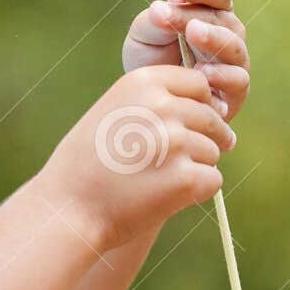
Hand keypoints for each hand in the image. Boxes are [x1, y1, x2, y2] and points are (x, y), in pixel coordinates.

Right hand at [36, 65, 235, 252]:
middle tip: (176, 160)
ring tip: (159, 179)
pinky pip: (213, 180)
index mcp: (143, 81)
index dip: (199, 105)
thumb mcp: (116, 108)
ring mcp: (175, 142)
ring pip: (214, 151)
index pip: (199, 83)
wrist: (68, 208)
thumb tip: (220, 106)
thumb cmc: (89, 161)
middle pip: (212, 117)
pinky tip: (167, 196)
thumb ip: (158, 99)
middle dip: (203, 138)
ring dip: (197, 166)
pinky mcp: (184, 178)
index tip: (186, 123)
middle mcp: (162, 106)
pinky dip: (197, 191)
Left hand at [122, 0, 250, 121]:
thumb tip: (160, 7)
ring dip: (216, 38)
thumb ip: (154, 20)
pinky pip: (239, 81)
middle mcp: (228, 35)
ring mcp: (234, 64)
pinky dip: (223, 76)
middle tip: (181, 12)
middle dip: (199, 14)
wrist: (148, 102)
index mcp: (211, 13)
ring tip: (193, 33)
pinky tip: (201, 73)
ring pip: (235, 47)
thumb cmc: (150, 61)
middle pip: (224, 18)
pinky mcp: (234, 93)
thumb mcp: (143, 36)